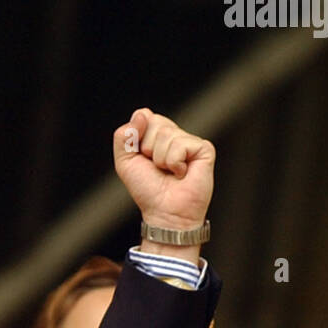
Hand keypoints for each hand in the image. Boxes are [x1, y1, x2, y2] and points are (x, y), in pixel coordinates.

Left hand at [114, 107, 214, 233]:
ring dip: (161, 159)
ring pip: (166, 134)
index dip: (137, 137)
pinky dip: (174, 163)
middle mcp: (174, 135)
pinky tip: (182, 174)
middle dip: (148, 148)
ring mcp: (189, 141)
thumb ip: (123, 137)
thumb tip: (142, 114)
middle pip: (154, 121)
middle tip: (157, 168)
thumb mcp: (125, 163)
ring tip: (169, 173)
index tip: (142, 158)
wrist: (164, 213)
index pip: (143, 116)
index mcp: (156, 135)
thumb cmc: (148, 191)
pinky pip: (180, 145)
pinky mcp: (204, 149)